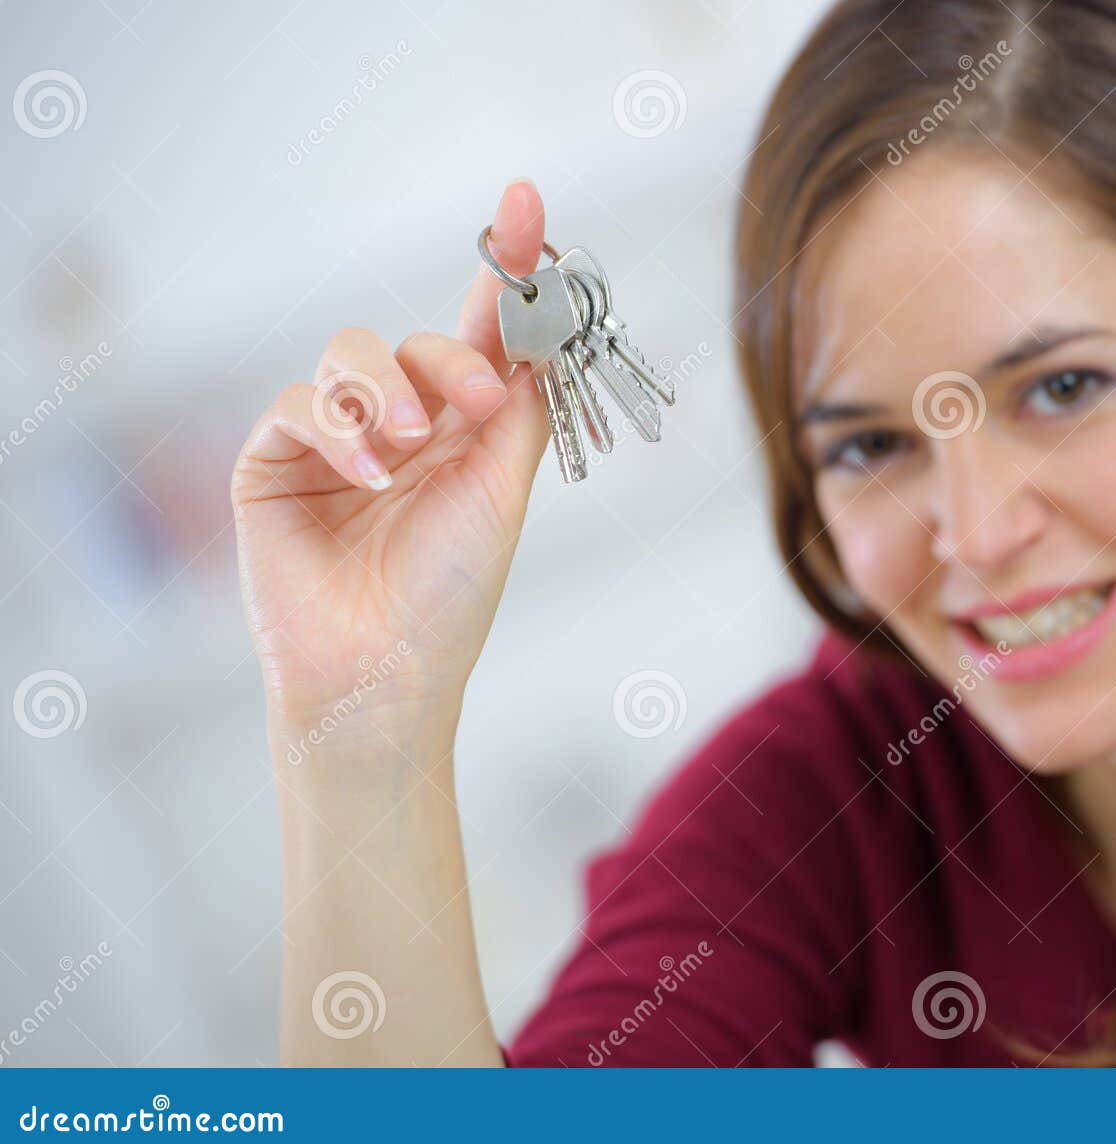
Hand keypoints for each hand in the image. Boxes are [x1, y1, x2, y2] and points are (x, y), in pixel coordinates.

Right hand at [231, 180, 548, 731]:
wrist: (384, 676)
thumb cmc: (449, 595)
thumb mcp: (503, 493)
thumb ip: (520, 407)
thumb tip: (544, 329)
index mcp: (465, 430)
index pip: (486, 332)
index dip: (506, 265)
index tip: (526, 200)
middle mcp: (403, 424)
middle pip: (423, 339)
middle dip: (452, 360)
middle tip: (479, 405)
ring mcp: (336, 440)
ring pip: (353, 354)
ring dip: (387, 391)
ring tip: (408, 449)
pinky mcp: (275, 461)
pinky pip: (299, 406)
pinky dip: (334, 431)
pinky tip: (364, 476)